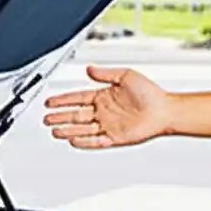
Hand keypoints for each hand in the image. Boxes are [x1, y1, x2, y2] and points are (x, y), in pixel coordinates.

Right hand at [42, 65, 172, 148]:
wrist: (164, 110)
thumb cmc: (150, 93)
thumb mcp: (126, 76)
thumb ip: (105, 74)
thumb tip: (89, 69)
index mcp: (104, 96)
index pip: (77, 98)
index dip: (63, 100)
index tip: (50, 102)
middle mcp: (104, 111)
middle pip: (76, 114)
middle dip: (60, 116)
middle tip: (46, 118)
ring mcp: (108, 125)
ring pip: (82, 129)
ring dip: (68, 129)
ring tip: (54, 131)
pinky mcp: (115, 137)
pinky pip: (96, 141)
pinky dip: (84, 141)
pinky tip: (73, 140)